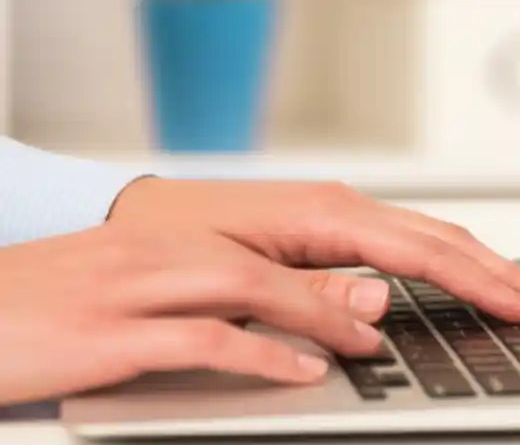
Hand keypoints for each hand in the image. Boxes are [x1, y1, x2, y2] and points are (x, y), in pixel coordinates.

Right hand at [0, 226, 386, 405]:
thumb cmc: (30, 312)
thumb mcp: (116, 294)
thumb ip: (188, 297)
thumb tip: (262, 313)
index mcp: (157, 245)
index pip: (261, 250)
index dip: (323, 272)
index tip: (373, 293)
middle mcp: (150, 256)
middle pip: (266, 264)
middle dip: (335, 291)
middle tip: (386, 318)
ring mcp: (127, 292)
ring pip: (244, 288)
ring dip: (314, 316)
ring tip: (361, 343)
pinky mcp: (104, 336)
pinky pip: (200, 340)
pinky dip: (260, 355)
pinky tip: (299, 372)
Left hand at [108, 179, 519, 322]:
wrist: (127, 215)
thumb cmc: (169, 245)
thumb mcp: (235, 281)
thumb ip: (310, 296)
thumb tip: (380, 308)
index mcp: (326, 216)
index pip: (428, 254)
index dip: (487, 283)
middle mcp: (342, 207)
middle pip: (446, 240)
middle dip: (504, 273)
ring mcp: (339, 213)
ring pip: (431, 238)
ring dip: (483, 266)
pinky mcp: (331, 225)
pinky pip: (407, 241)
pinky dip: (449, 260)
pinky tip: (465, 276)